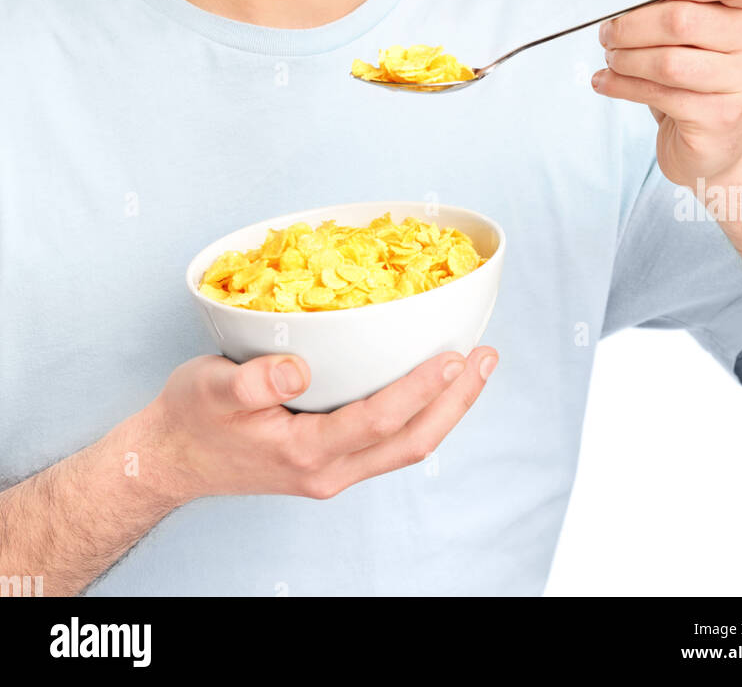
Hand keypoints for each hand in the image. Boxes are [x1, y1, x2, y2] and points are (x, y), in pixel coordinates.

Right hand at [149, 346, 498, 502]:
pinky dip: (419, 412)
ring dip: (446, 408)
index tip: (453, 357)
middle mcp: (327, 470)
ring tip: (475, 367)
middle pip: (410, 443)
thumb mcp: (209, 389)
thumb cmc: (190, 419)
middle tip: (486, 357)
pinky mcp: (330, 461)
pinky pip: (388, 442)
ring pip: (405, 446)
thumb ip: (252, 381)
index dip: (420, 390)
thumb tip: (299, 366)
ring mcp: (332, 470)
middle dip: (455, 401)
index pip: (378, 422)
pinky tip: (431, 384)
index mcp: (303, 452)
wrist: (170, 459)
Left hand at [592, 0, 741, 186]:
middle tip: (609, 33)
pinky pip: (659, 94)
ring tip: (611, 58)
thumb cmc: (701, 72)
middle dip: (631, 25)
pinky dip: (621, 86)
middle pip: (683, 20)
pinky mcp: (722, 118)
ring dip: (625, 58)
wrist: (718, 141)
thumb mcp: (696, 22)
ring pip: (668, 62)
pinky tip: (606, 82)